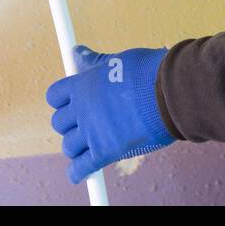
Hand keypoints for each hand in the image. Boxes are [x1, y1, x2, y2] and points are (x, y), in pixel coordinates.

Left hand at [46, 44, 176, 185]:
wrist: (169, 93)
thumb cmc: (147, 73)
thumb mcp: (117, 61)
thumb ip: (95, 62)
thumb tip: (77, 53)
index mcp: (83, 85)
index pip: (55, 96)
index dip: (63, 100)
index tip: (73, 103)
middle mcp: (82, 109)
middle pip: (59, 122)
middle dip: (71, 124)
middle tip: (86, 123)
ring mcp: (92, 132)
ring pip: (69, 146)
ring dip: (77, 147)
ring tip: (90, 145)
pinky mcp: (105, 151)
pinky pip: (81, 168)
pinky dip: (78, 172)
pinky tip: (80, 172)